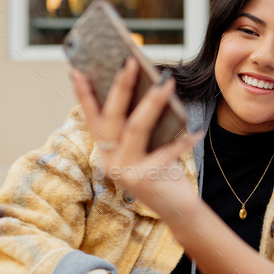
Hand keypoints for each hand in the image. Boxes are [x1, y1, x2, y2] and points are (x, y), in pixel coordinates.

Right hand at [72, 58, 202, 224]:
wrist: (178, 210)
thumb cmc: (164, 172)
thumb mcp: (149, 147)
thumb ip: (140, 126)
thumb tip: (148, 87)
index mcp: (105, 151)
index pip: (92, 118)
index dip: (83, 95)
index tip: (77, 70)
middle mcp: (109, 161)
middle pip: (112, 118)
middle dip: (121, 87)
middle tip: (131, 62)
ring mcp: (124, 171)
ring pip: (136, 128)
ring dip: (153, 103)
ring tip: (167, 83)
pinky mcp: (144, 179)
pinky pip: (165, 151)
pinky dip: (182, 141)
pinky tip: (196, 132)